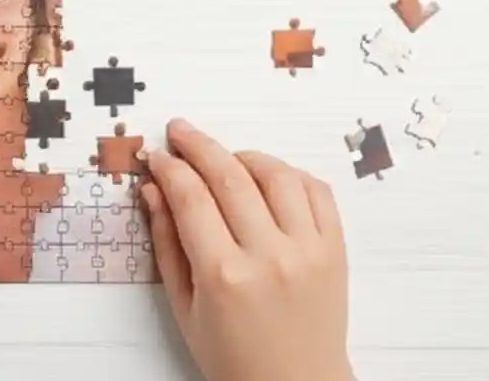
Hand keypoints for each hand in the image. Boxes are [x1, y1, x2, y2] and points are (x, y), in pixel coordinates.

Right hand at [140, 119, 352, 380]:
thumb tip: (153, 190)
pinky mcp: (336, 250)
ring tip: (224, 157)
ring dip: (244, 155)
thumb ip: (167, 243)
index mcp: (224, 275)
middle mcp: (269, 256)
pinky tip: (268, 177)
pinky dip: (290, 173)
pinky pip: (316, 190)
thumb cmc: (234, 357)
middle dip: (198, 145)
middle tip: (180, 131)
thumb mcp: (184, 307)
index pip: (190, 197)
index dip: (169, 168)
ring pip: (276, 173)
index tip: (156, 156)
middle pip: (229, 174)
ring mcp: (308, 250)